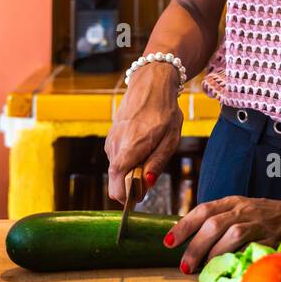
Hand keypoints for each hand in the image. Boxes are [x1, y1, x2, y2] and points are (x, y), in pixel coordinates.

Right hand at [105, 63, 182, 203]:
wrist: (150, 85)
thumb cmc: (164, 111)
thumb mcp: (170, 138)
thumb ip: (157, 163)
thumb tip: (146, 185)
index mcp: (131, 146)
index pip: (117, 179)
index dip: (125, 194)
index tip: (140, 197)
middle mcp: (115, 145)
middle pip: (116, 180)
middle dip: (131, 185)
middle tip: (150, 175)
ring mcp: (110, 142)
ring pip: (116, 171)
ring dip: (130, 172)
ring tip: (149, 153)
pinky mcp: (110, 139)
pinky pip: (116, 160)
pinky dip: (127, 162)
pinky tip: (141, 148)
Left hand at [167, 196, 280, 273]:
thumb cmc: (261, 216)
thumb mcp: (239, 211)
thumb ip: (219, 221)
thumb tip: (190, 243)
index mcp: (231, 201)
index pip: (203, 210)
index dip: (183, 225)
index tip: (168, 242)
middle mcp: (242, 209)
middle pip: (213, 223)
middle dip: (195, 245)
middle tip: (184, 265)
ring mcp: (257, 222)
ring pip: (231, 233)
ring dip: (213, 253)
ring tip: (203, 268)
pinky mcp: (270, 236)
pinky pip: (250, 246)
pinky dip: (236, 257)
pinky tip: (227, 267)